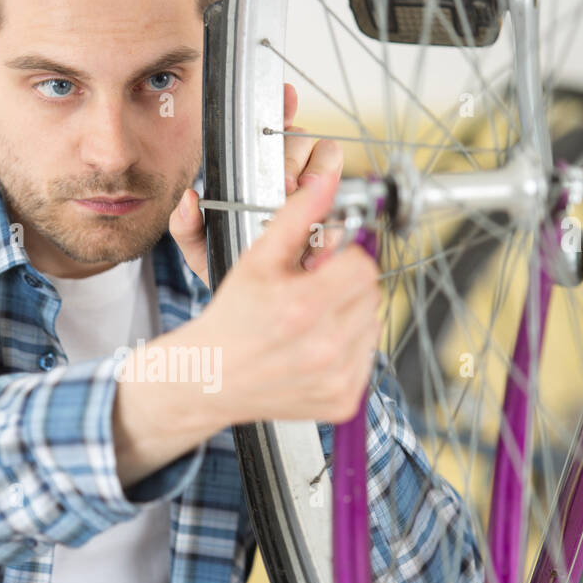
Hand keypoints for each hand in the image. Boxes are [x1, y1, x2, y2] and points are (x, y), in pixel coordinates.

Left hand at [169, 83, 344, 286]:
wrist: (253, 303)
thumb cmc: (227, 264)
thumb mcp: (200, 248)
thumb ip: (186, 226)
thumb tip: (188, 199)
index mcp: (254, 169)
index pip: (271, 126)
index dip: (281, 106)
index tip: (285, 99)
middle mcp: (288, 171)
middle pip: (302, 139)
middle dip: (292, 158)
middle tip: (284, 185)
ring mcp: (314, 192)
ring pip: (329, 159)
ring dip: (319, 176)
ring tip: (300, 201)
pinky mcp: (333, 216)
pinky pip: (343, 203)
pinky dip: (332, 216)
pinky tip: (314, 236)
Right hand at [193, 156, 382, 425]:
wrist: (211, 377)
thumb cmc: (231, 320)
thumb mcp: (256, 260)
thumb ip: (295, 217)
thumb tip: (326, 181)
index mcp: (304, 307)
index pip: (364, 268)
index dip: (344, 260)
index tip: (323, 266)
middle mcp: (325, 347)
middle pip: (371, 295)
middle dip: (346, 287)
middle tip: (312, 293)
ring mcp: (337, 378)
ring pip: (372, 326)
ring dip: (350, 317)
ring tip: (311, 321)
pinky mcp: (343, 401)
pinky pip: (367, 358)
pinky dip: (348, 348)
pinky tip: (315, 346)